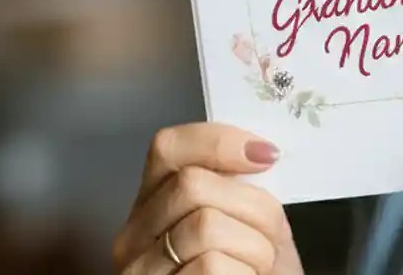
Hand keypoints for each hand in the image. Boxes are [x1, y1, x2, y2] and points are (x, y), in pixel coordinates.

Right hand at [112, 123, 303, 273]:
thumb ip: (242, 187)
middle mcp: (133, 236)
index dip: (220, 141)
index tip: (267, 155)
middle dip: (253, 209)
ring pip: (205, 226)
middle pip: (194, 185)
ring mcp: (139, 271)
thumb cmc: (255, 274)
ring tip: (254, 268)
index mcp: (156, 204)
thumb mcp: (252, 223)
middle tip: (268, 240)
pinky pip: (209, 267)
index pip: (169, 147)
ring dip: (254, 248)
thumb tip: (260, 151)